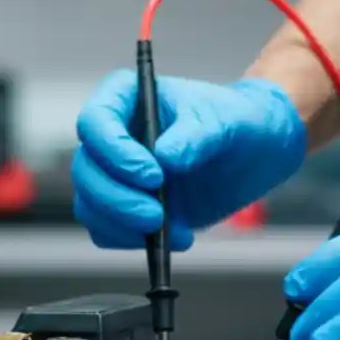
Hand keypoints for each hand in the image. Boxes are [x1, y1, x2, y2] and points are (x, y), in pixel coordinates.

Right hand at [72, 69, 305, 249]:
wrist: (253, 151)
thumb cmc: (235, 120)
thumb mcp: (224, 120)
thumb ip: (197, 135)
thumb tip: (167, 156)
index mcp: (125, 98)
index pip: (95, 122)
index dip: (115, 152)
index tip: (153, 175)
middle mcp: (111, 136)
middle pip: (86, 171)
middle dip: (117, 199)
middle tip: (156, 214)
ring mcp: (114, 174)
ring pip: (89, 205)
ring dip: (122, 225)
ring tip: (169, 230)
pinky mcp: (124, 206)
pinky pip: (106, 230)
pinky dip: (133, 240)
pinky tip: (174, 237)